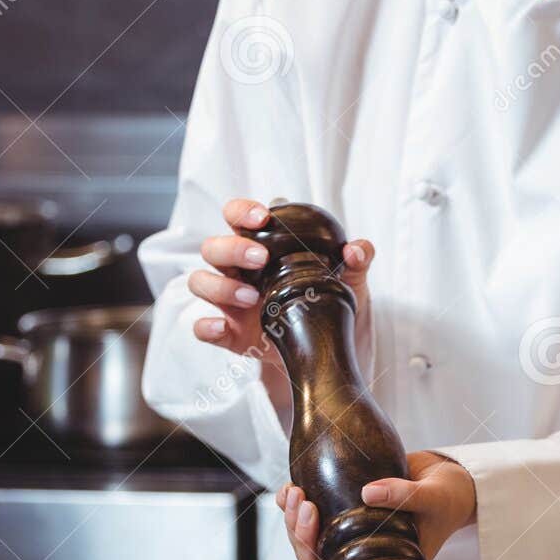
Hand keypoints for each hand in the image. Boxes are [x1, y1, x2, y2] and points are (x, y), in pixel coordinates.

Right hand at [189, 198, 374, 401]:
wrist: (324, 347)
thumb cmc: (326, 302)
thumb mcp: (348, 280)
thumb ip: (357, 261)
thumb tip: (358, 250)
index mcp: (259, 247)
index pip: (237, 218)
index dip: (241, 212)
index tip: (262, 218)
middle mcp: (237, 270)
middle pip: (213, 248)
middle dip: (232, 249)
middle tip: (260, 259)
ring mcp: (229, 302)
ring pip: (201, 283)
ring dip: (221, 287)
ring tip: (252, 298)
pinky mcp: (229, 333)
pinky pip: (203, 327)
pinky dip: (207, 327)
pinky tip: (223, 328)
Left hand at [276, 453, 476, 559]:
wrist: (448, 478)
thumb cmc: (447, 500)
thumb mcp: (433, 499)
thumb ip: (404, 495)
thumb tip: (368, 491)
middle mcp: (359, 553)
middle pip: (315, 559)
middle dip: (302, 537)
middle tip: (308, 508)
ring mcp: (347, 531)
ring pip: (306, 539)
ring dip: (292, 521)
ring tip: (295, 495)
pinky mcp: (340, 505)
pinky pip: (307, 512)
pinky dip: (290, 504)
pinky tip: (288, 490)